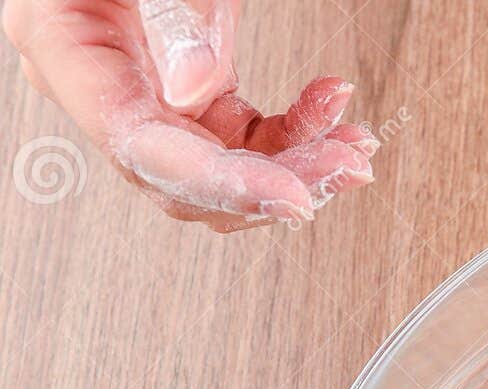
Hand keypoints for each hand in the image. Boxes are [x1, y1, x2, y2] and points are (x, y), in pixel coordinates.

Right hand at [3, 0, 377, 229]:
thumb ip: (170, 10)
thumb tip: (192, 90)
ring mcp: (145, 90)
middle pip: (188, 175)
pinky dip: (294, 131)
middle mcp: (99, 84)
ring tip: (354, 145)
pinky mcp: (186, 88)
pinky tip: (330, 108)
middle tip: (348, 166)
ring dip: (296, 164)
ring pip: (222, 166)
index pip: (143, 148)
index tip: (295, 198)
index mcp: (60, 48)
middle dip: (276, 180)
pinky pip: (242, 133)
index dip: (223, 184)